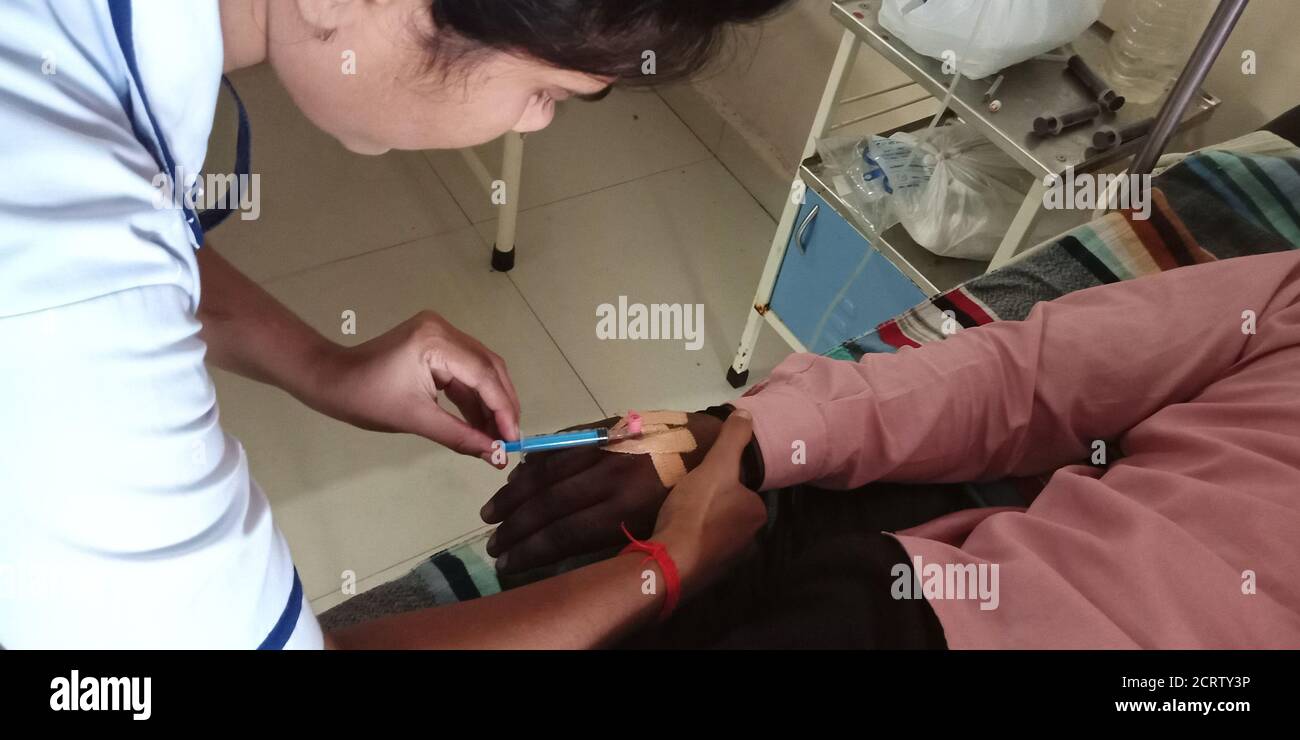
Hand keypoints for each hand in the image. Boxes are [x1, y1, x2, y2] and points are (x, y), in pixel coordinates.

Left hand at [306, 311, 519, 465]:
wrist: (330, 379)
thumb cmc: (365, 398)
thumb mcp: (416, 420)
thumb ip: (461, 436)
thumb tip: (495, 456)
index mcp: (436, 341)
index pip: (483, 374)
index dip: (503, 409)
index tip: (513, 440)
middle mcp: (444, 330)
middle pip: (489, 368)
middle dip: (503, 406)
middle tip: (511, 441)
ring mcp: (441, 334)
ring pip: (481, 371)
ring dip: (490, 404)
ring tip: (499, 437)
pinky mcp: (437, 344)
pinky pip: (465, 372)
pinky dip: (474, 398)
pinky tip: (481, 424)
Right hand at [482, 411, 725, 572]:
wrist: (714, 442)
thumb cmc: (691, 497)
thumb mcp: (659, 524)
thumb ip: (614, 535)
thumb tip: (564, 548)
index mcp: (627, 507)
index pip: (564, 532)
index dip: (530, 549)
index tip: (506, 562)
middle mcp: (611, 475)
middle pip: (549, 503)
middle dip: (515, 524)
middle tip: (491, 539)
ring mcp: (607, 446)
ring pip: (550, 470)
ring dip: (516, 493)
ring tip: (493, 511)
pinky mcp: (607, 425)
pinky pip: (564, 441)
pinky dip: (538, 458)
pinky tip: (518, 473)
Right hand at [651, 410, 765, 594]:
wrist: (670, 560)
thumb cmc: (698, 509)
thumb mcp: (716, 465)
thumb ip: (732, 439)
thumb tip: (746, 414)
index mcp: (757, 514)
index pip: (743, 491)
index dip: (723, 482)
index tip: (703, 480)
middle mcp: (750, 541)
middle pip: (728, 513)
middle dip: (712, 506)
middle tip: (687, 495)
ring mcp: (728, 562)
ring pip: (714, 534)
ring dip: (699, 526)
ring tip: (677, 514)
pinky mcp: (706, 576)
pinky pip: (699, 552)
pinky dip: (688, 544)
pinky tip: (672, 535)